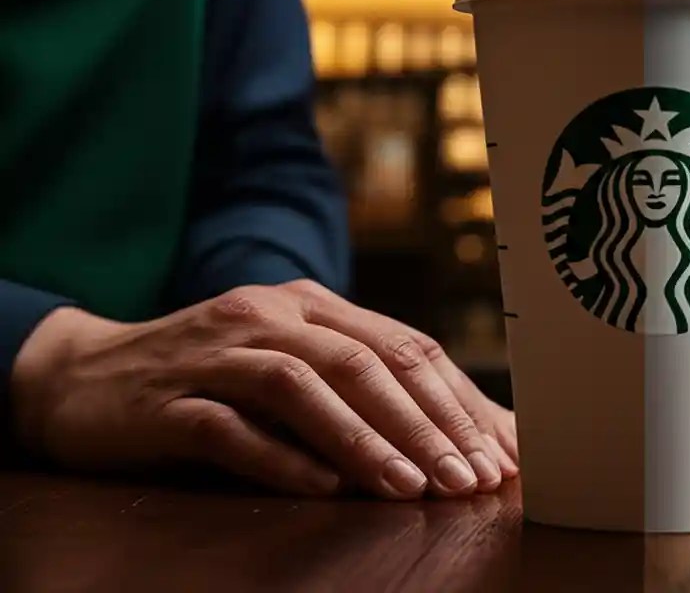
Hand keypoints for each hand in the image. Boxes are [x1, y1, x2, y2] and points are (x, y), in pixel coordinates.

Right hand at [9, 280, 518, 499]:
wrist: (83, 376)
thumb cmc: (216, 379)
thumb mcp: (297, 371)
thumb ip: (371, 393)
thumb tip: (475, 439)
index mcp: (312, 304)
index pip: (405, 347)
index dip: (460, 402)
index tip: (501, 457)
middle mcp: (270, 315)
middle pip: (365, 362)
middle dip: (426, 425)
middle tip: (470, 480)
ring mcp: (215, 353)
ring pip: (303, 387)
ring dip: (364, 440)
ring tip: (411, 488)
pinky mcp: (165, 400)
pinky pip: (229, 427)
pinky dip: (279, 457)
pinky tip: (322, 490)